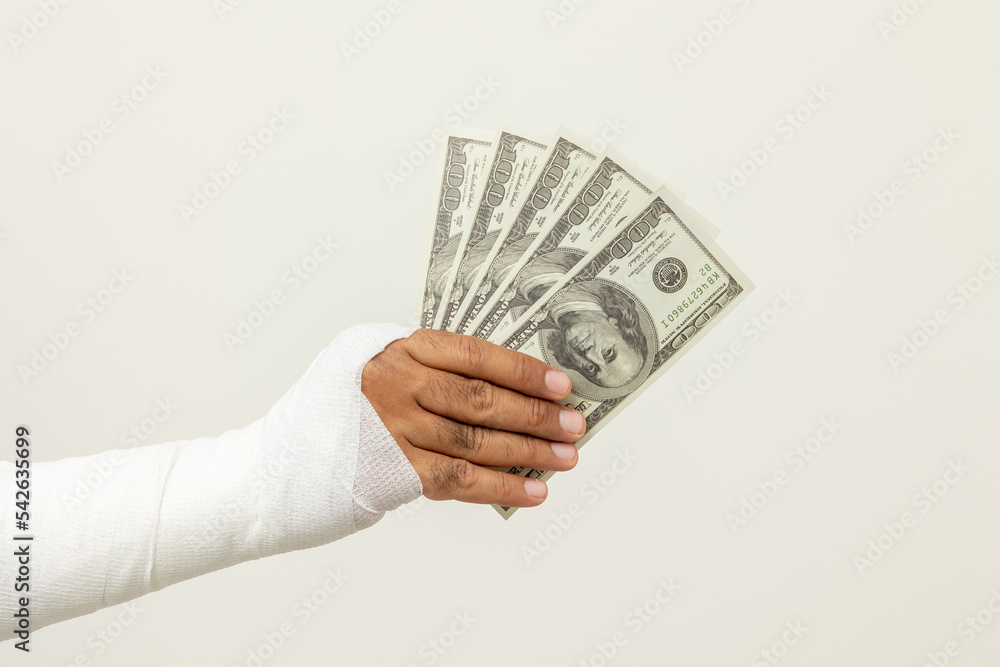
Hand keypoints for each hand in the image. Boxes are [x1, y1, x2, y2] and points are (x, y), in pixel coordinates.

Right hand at [361, 328, 585, 507]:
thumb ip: (447, 371)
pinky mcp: (396, 471)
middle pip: (481, 401)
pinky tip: (533, 490)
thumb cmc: (365, 399)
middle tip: (573, 426)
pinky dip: (501, 487)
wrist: (305, 443)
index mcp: (405, 349)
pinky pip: (459, 480)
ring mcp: (395, 430)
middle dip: (535, 415)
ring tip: (563, 457)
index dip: (523, 371)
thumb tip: (521, 389)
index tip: (560, 386)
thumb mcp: (398, 364)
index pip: (476, 356)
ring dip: (528, 452)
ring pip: (475, 442)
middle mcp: (399, 386)